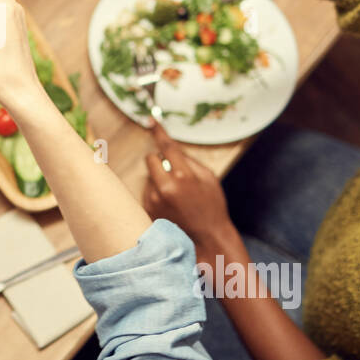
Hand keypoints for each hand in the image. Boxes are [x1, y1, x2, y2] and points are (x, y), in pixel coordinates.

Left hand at [142, 124, 238, 256]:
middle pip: (151, 158)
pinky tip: (170, 205)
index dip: (159, 131)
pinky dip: (156, 193)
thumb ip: (189, 161)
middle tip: (174, 172)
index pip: (167, 146)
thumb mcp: (209, 179)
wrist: (206, 239)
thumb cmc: (211, 207)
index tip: (150, 120)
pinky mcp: (147, 209)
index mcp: (183, 176)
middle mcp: (164, 186)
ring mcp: (153, 199)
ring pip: (149, 176)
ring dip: (159, 179)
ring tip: (176, 196)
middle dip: (160, 161)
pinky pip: (147, 191)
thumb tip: (170, 149)